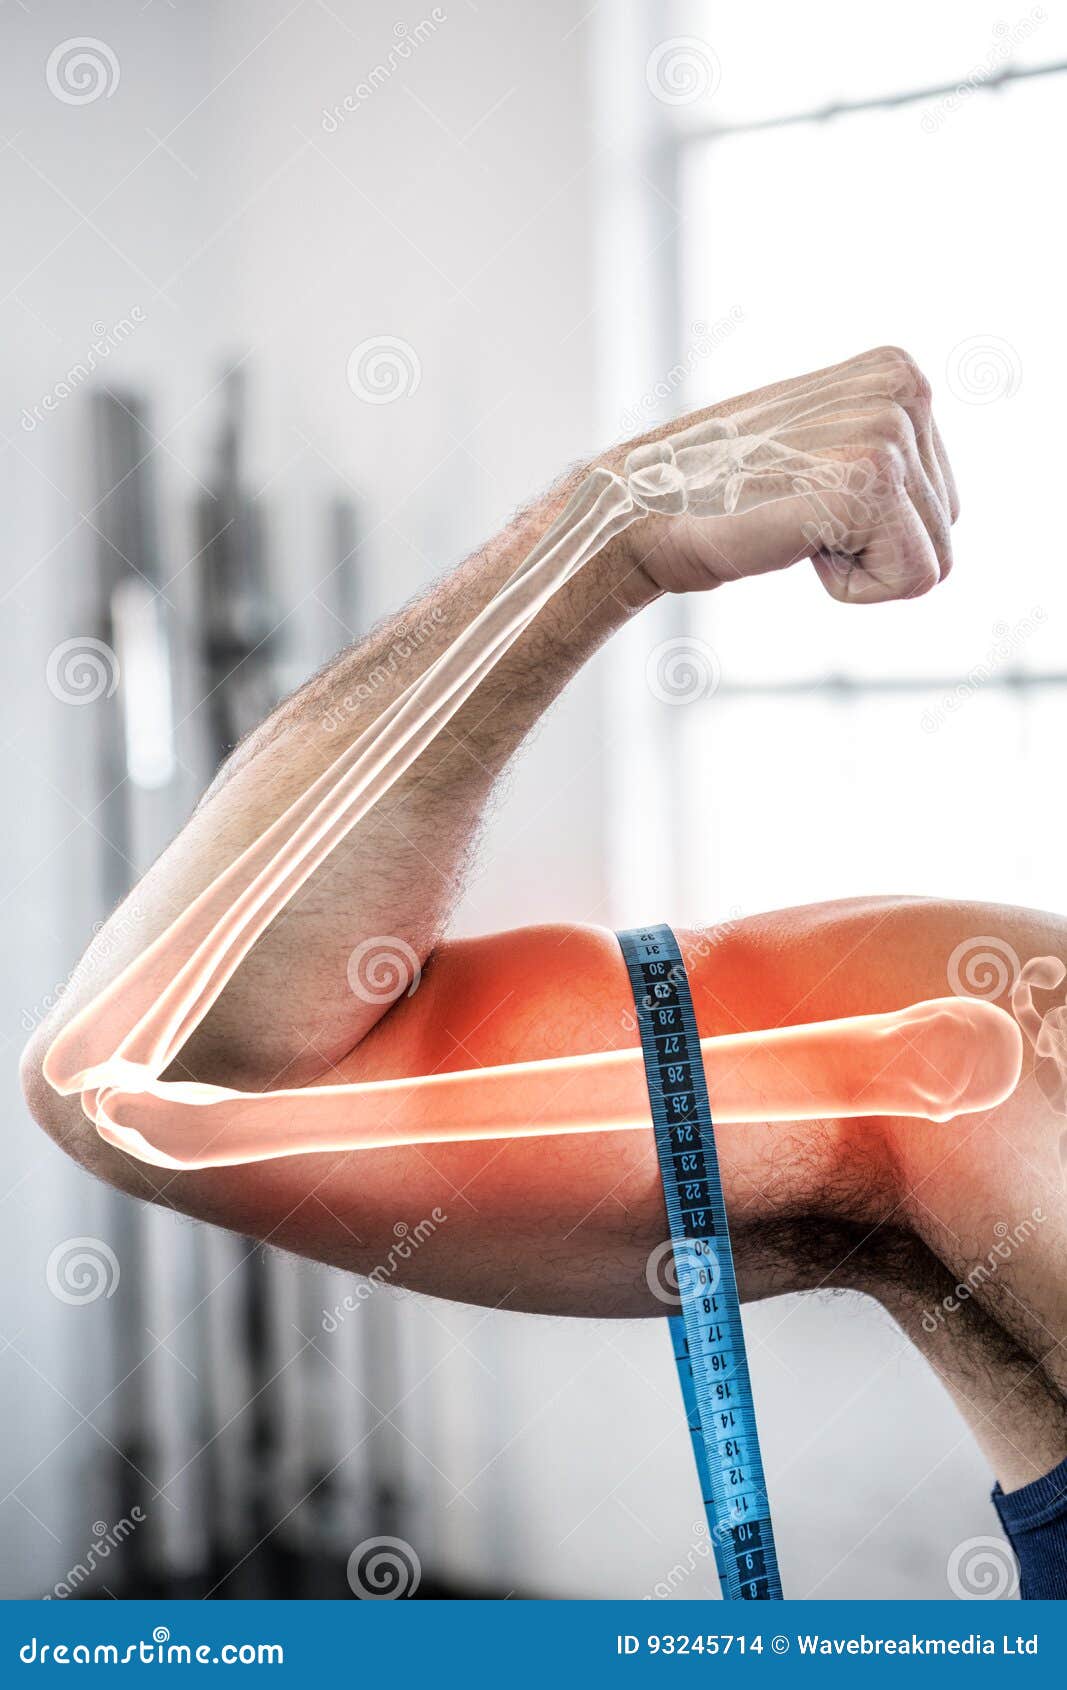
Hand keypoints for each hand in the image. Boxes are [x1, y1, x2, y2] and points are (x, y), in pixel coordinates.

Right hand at [611, 346, 958, 604]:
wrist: (644, 509)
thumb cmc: (720, 495)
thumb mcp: (817, 446)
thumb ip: (880, 453)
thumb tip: (939, 505)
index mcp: (899, 372)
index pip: (942, 497)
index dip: (871, 526)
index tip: (803, 495)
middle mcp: (903, 389)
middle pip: (945, 526)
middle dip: (871, 547)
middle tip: (793, 512)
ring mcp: (889, 431)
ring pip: (932, 558)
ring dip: (855, 565)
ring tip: (791, 520)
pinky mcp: (871, 482)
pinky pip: (911, 580)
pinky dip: (848, 586)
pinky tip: (796, 540)